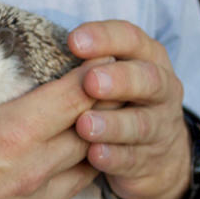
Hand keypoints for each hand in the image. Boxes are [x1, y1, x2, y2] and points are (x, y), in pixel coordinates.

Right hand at [0, 52, 100, 198]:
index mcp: (12, 135)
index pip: (74, 99)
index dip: (95, 75)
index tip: (106, 57)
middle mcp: (33, 170)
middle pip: (92, 132)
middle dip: (103, 105)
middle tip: (108, 83)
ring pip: (86, 167)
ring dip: (93, 141)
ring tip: (92, 118)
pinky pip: (63, 193)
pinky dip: (71, 171)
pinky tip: (61, 157)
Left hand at [68, 20, 190, 198]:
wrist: (159, 150)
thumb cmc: (119, 95)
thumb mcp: (110, 70)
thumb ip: (86, 59)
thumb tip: (37, 49)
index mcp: (148, 56)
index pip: (130, 38)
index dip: (104, 38)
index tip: (73, 41)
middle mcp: (162, 88)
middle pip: (147, 79)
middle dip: (119, 79)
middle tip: (90, 82)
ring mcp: (161, 126)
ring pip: (141, 123)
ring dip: (113, 124)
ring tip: (84, 125)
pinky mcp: (153, 160)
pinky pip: (135, 159)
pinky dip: (114, 157)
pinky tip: (94, 156)